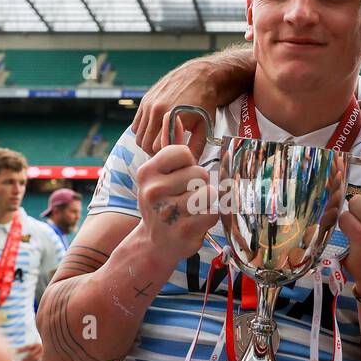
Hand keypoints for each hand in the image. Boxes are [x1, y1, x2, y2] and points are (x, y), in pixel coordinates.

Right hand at [131, 49, 253, 153]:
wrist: (200, 76)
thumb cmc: (205, 104)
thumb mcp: (205, 128)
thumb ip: (195, 148)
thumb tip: (189, 167)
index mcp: (172, 118)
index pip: (157, 149)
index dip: (165, 156)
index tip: (173, 157)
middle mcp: (157, 110)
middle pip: (145, 144)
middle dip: (155, 152)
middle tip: (167, 152)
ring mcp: (149, 104)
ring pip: (139, 136)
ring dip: (148, 142)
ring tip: (162, 142)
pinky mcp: (145, 100)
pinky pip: (136, 125)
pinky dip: (143, 132)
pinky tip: (156, 131)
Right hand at [135, 131, 216, 261]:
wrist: (154, 244)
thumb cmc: (162, 204)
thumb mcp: (159, 176)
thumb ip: (169, 147)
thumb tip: (174, 117)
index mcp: (147, 172)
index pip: (182, 152)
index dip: (188, 163)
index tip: (180, 177)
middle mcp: (153, 191)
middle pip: (199, 172)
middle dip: (199, 183)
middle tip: (186, 197)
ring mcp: (168, 213)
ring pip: (208, 191)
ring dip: (207, 200)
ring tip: (192, 209)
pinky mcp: (184, 231)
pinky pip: (213, 212)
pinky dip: (211, 215)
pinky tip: (198, 221)